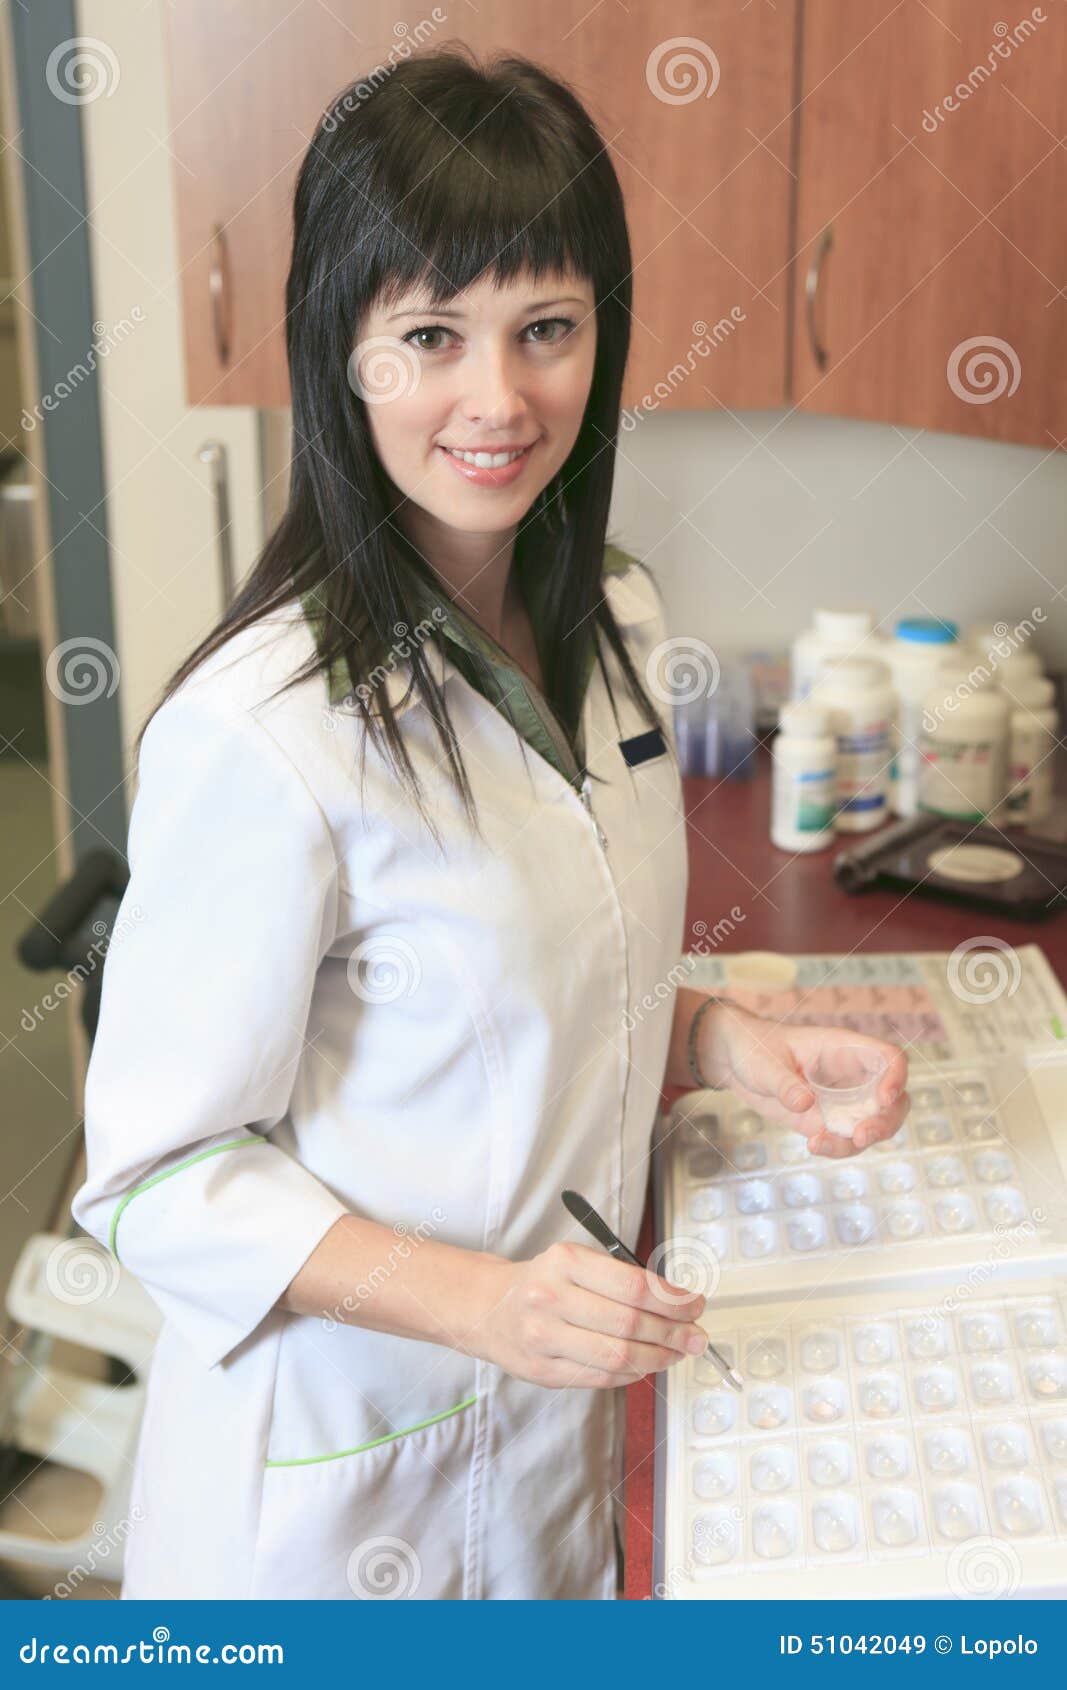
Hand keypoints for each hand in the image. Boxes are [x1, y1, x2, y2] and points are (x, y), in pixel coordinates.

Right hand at [474, 1243, 708, 1388]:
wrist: (487, 1308)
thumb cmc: (543, 1281)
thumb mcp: (575, 1262)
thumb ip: (620, 1279)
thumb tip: (677, 1303)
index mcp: (563, 1261)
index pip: (632, 1284)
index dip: (672, 1300)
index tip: (695, 1304)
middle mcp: (550, 1298)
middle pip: (628, 1323)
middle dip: (673, 1332)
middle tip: (696, 1335)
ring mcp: (543, 1338)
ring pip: (617, 1356)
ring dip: (658, 1358)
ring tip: (677, 1352)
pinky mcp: (543, 1371)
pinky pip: (600, 1377)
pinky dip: (632, 1373)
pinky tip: (647, 1365)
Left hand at [699, 1001, 908, 1159]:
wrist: (736, 1062)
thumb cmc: (754, 1048)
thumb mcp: (764, 1062)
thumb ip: (785, 1083)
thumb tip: (806, 1105)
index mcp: (844, 1049)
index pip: (889, 1059)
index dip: (896, 1078)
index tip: (884, 1099)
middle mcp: (851, 1076)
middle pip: (893, 1100)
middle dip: (886, 1121)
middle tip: (860, 1137)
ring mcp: (842, 1101)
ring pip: (873, 1124)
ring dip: (860, 1140)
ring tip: (821, 1144)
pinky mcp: (827, 1121)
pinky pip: (845, 1139)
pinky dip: (837, 1147)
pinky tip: (814, 1145)